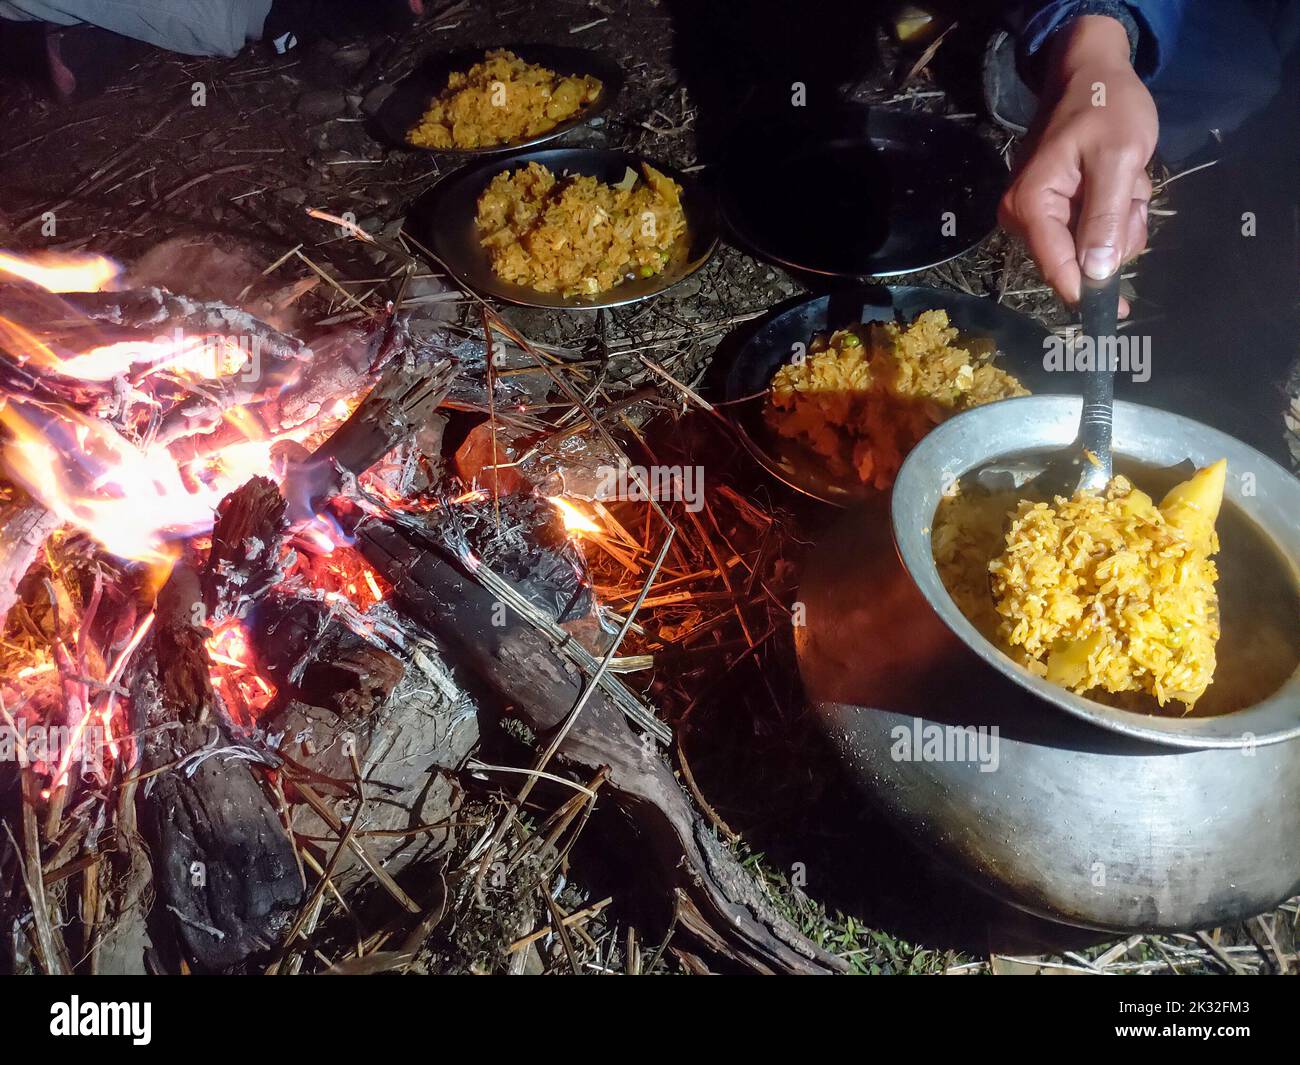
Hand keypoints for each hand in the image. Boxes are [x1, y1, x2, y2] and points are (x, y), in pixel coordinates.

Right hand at [999, 16, 1156, 314]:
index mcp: (1032, 206)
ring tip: (1129, 178)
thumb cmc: (1106, 108)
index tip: (1118, 317)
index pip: (1058, 267)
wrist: (1092, 73)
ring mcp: (1038, 214)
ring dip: (1122, 219)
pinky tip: (1120, 180)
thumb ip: (1105, 218)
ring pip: (1091, 246)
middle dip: (1116, 233)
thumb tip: (1096, 275)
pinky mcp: (1054, 210)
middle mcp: (1025, 217)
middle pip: (1078, 259)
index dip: (1088, 294)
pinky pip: (1092, 230)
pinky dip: (1116, 210)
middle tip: (1133, 192)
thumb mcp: (1117, 159)